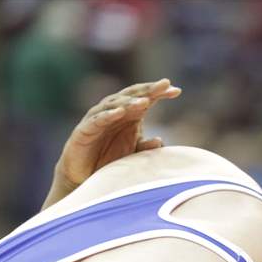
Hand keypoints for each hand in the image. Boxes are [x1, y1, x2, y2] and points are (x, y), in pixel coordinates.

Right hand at [43, 79, 181, 207]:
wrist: (84, 175)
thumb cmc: (110, 160)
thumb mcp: (133, 154)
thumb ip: (146, 147)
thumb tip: (160, 141)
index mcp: (129, 115)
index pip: (146, 98)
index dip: (160, 93)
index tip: (177, 91)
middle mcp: (114, 112)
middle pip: (132, 96)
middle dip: (149, 90)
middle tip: (164, 85)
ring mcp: (99, 118)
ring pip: (115, 104)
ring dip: (130, 102)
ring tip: (145, 102)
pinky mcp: (85, 129)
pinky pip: (98, 119)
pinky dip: (108, 115)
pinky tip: (119, 112)